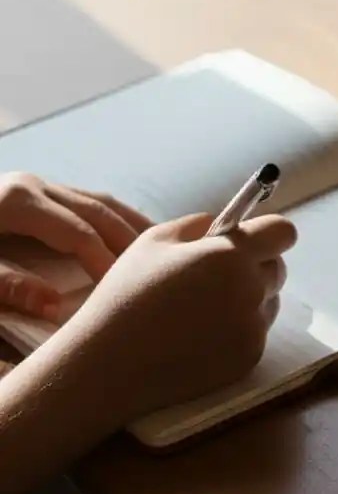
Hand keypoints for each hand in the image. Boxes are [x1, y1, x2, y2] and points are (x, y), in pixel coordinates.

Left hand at [0, 172, 150, 319]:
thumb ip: (8, 284)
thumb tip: (55, 308)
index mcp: (20, 200)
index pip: (79, 234)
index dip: (106, 263)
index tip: (128, 294)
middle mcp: (36, 186)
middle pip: (99, 213)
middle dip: (132, 244)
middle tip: (161, 274)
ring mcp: (41, 186)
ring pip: (101, 203)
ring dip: (134, 227)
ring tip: (166, 250)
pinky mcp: (42, 192)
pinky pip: (91, 202)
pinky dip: (119, 220)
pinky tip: (138, 237)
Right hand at [56, 212, 295, 420]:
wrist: (112, 363)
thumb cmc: (127, 295)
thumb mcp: (153, 242)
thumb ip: (197, 225)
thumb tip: (223, 225)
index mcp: (230, 256)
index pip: (282, 232)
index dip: (267, 232)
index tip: (248, 239)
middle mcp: (252, 291)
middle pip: (278, 268)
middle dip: (256, 264)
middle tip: (217, 273)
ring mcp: (253, 328)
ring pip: (269, 301)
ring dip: (250, 297)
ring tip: (202, 306)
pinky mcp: (250, 357)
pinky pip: (256, 332)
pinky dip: (239, 328)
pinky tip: (200, 333)